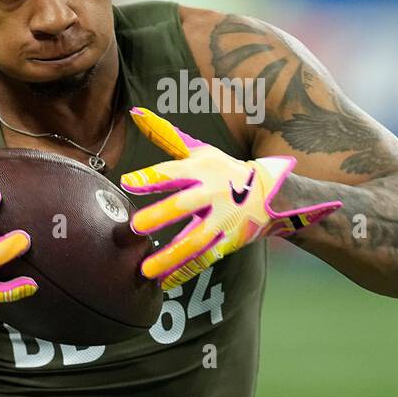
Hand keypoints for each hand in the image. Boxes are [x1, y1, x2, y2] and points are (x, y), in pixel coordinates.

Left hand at [120, 107, 340, 290]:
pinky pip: (205, 259)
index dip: (151, 177)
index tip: (127, 182)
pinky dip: (185, 271)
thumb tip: (136, 114)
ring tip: (145, 270)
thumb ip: (165, 136)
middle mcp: (212, 195)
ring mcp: (222, 221)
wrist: (270, 193)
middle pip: (185, 206)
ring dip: (170, 256)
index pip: (174, 172)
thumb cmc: (223, 169)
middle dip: (160, 216)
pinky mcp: (228, 242)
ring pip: (195, 240)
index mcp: (202, 170)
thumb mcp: (199, 150)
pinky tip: (164, 282)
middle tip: (134, 227)